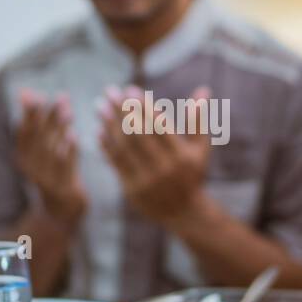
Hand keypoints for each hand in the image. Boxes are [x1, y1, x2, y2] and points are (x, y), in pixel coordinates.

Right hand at [13, 89, 86, 223]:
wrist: (59, 214)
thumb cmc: (52, 173)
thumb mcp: (40, 148)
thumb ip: (36, 121)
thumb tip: (25, 91)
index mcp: (24, 156)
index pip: (23, 131)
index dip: (28, 112)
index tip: (34, 93)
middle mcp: (32, 167)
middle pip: (39, 138)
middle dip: (48, 116)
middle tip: (61, 97)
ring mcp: (47, 178)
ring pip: (52, 149)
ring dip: (59, 129)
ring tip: (68, 111)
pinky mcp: (63, 188)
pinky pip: (66, 167)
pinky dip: (69, 150)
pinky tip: (75, 135)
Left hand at [96, 84, 212, 224]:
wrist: (183, 212)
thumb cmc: (192, 173)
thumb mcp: (200, 149)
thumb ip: (198, 120)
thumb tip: (203, 90)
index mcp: (181, 155)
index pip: (158, 125)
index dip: (143, 106)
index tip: (130, 90)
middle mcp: (164, 168)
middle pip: (138, 134)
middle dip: (122, 111)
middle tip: (110, 92)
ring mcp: (147, 180)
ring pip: (124, 147)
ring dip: (109, 125)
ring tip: (100, 106)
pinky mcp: (132, 190)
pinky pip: (116, 164)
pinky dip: (106, 146)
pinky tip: (98, 130)